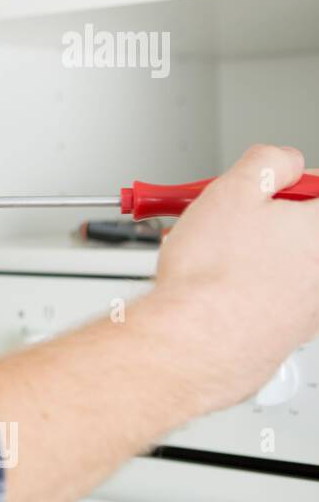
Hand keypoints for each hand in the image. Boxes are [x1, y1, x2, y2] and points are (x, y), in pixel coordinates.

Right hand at [152, 143, 318, 412]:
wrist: (195, 339)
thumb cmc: (211, 274)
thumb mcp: (233, 189)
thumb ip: (269, 161)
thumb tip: (284, 161)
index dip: (287, 184)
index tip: (265, 187)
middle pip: (300, 230)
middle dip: (263, 220)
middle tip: (229, 219)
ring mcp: (314, 306)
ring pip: (283, 264)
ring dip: (250, 254)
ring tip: (211, 255)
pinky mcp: (292, 334)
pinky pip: (272, 297)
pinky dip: (246, 288)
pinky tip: (214, 288)